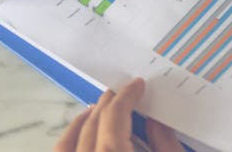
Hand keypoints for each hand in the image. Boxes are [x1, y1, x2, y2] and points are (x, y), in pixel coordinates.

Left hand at [54, 78, 183, 151]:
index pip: (115, 117)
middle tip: (121, 93)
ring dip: (80, 123)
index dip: (126, 97)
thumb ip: (165, 144)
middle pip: (91, 126)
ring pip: (66, 145)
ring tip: (94, 110)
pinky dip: (68, 143)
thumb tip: (155, 121)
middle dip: (106, 105)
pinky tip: (79, 137)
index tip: (137, 85)